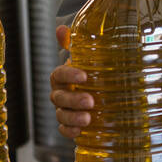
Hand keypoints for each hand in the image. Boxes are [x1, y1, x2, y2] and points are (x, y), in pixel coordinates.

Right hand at [49, 25, 92, 139]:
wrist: (102, 95)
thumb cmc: (92, 74)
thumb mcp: (89, 58)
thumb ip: (77, 44)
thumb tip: (62, 29)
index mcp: (63, 77)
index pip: (58, 74)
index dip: (69, 75)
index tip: (84, 76)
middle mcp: (60, 93)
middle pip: (59, 98)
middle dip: (73, 100)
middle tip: (90, 101)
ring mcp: (64, 111)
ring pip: (61, 115)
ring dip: (73, 118)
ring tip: (88, 119)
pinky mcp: (71, 126)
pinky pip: (64, 130)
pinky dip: (70, 132)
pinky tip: (80, 131)